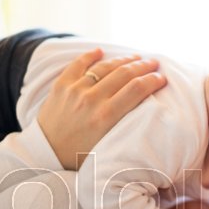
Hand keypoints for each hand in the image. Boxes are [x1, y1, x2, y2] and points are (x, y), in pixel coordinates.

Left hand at [38, 49, 166, 169]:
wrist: (46, 155)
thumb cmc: (80, 157)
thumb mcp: (107, 146)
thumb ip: (123, 126)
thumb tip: (143, 107)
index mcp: (106, 117)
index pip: (137, 89)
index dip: (153, 80)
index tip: (162, 78)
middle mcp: (92, 100)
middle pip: (125, 74)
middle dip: (143, 66)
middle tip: (154, 63)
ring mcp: (75, 90)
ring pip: (105, 67)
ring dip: (123, 60)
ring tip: (136, 57)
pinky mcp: (61, 86)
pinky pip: (78, 64)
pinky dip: (90, 56)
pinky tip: (100, 52)